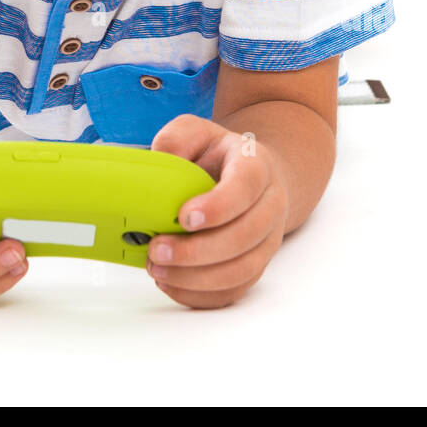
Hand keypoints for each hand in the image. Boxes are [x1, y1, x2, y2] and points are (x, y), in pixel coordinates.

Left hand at [145, 114, 288, 308]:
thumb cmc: (221, 155)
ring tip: (157, 269)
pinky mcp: (255, 266)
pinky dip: (200, 294)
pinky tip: (171, 283)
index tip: (184, 217)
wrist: (254, 178)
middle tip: (157, 249)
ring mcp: (267, 240)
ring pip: (241, 270)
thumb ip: (175, 140)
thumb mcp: (197, 132)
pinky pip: (234, 290)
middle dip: (198, 250)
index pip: (246, 187)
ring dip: (196, 277)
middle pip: (245, 236)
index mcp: (256, 166)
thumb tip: (157, 162)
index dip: (218, 206)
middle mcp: (270, 205)